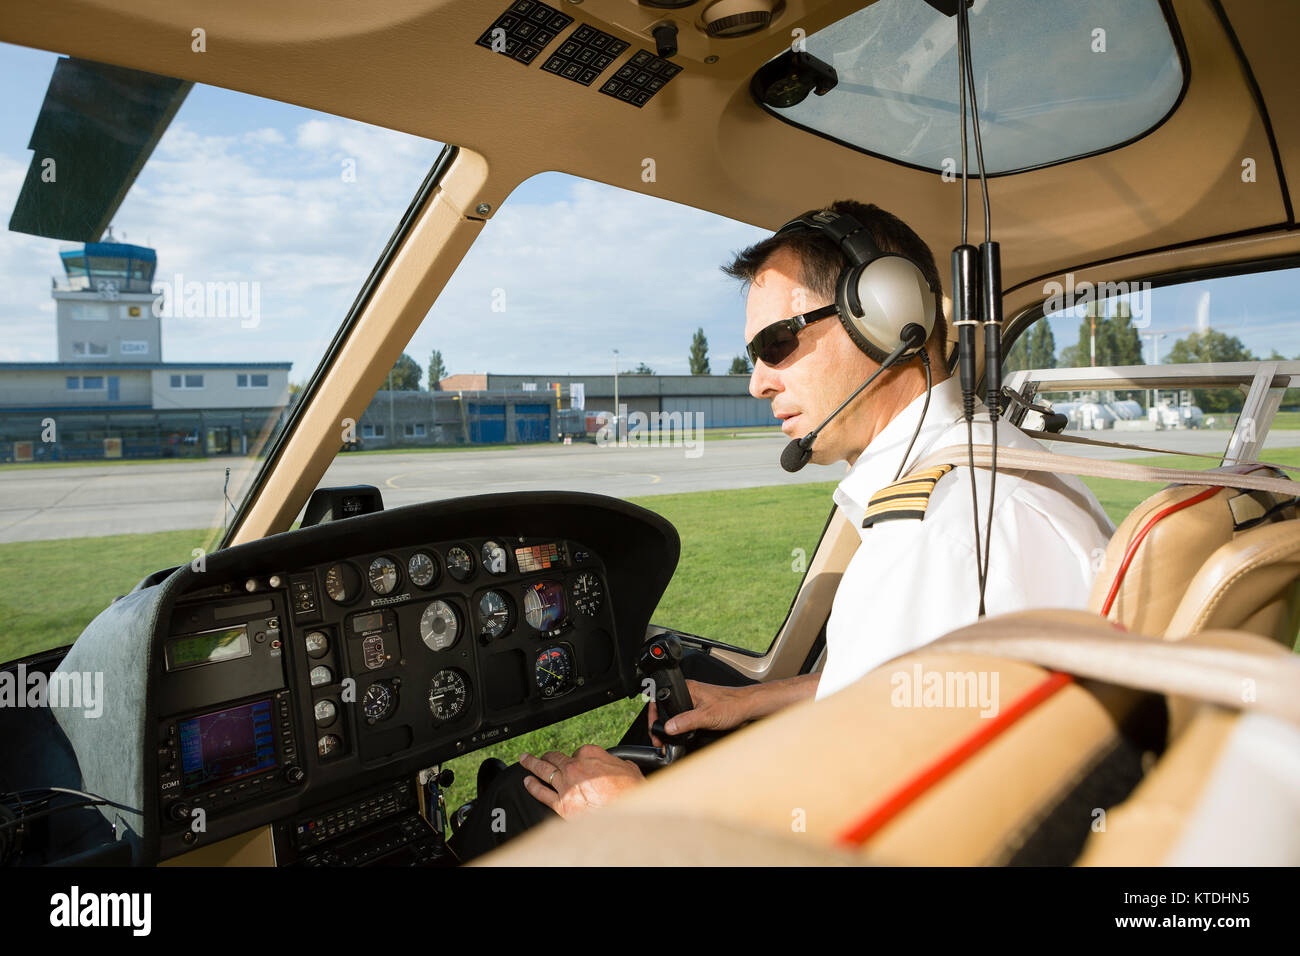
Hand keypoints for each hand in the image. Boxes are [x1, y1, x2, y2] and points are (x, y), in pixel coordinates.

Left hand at [520, 746, 643, 819]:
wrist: (627, 816)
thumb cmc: (630, 792)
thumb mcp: (628, 768)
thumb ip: (616, 762)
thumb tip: (614, 763)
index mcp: (590, 755)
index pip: (576, 752)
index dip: (576, 758)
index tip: (576, 762)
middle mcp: (574, 767)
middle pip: (555, 758)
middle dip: (546, 756)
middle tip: (539, 755)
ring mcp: (566, 785)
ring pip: (543, 771)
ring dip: (531, 764)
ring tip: (524, 760)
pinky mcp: (561, 804)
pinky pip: (542, 793)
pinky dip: (532, 786)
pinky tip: (527, 782)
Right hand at [647, 679, 754, 743]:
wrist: (747, 708)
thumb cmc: (732, 705)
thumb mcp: (706, 716)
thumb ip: (686, 721)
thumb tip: (668, 727)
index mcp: (687, 689)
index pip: (660, 699)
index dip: (654, 716)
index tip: (654, 730)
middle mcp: (689, 693)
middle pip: (665, 709)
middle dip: (660, 725)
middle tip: (659, 739)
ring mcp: (694, 701)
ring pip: (674, 714)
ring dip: (670, 727)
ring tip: (667, 739)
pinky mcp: (700, 710)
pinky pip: (684, 718)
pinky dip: (680, 727)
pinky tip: (681, 734)